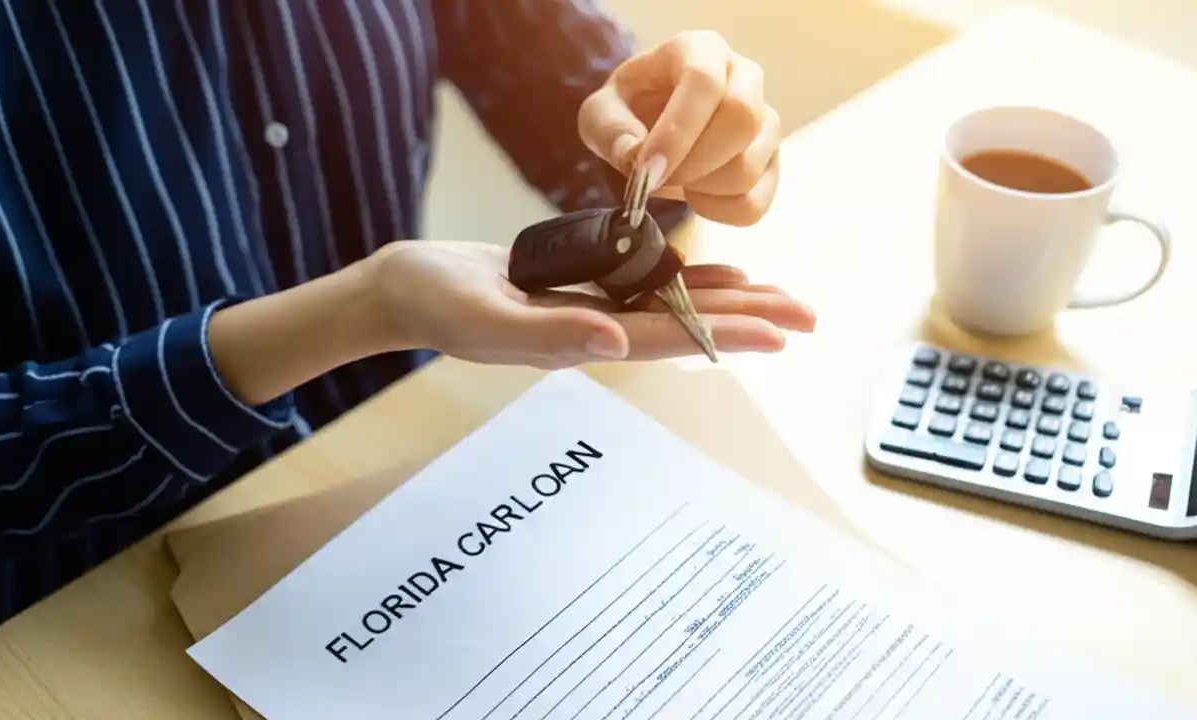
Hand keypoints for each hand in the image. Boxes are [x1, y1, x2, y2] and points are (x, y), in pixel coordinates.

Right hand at [372, 240, 813, 368]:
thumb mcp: (486, 319)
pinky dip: (685, 279)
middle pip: (686, 325)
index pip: (667, 340)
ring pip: (673, 304)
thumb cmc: (437, 304)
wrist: (408, 289)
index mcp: (579, 342)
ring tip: (781, 297)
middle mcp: (595, 331)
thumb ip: (550, 336)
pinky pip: (644, 283)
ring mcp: (590, 309)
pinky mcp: (580, 287)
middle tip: (808, 316)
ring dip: (728, 301)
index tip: (778, 334)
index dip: (724, 335)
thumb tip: (617, 343)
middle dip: (748, 319)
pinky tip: (717, 275)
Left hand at [578, 31, 779, 226]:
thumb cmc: (630, 108)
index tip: (649, 168)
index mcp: (700, 51)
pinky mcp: (770, 163)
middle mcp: (744, 78)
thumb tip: (636, 157)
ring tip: (674, 180)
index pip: (704, 82)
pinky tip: (695, 196)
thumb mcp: (602, 112)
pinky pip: (754, 202)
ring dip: (701, 189)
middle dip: (693, 164)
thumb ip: (610, 129)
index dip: (678, 131)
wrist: (652, 125)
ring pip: (748, 166)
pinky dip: (717, 211)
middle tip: (657, 178)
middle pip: (742, 120)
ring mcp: (765, 122)